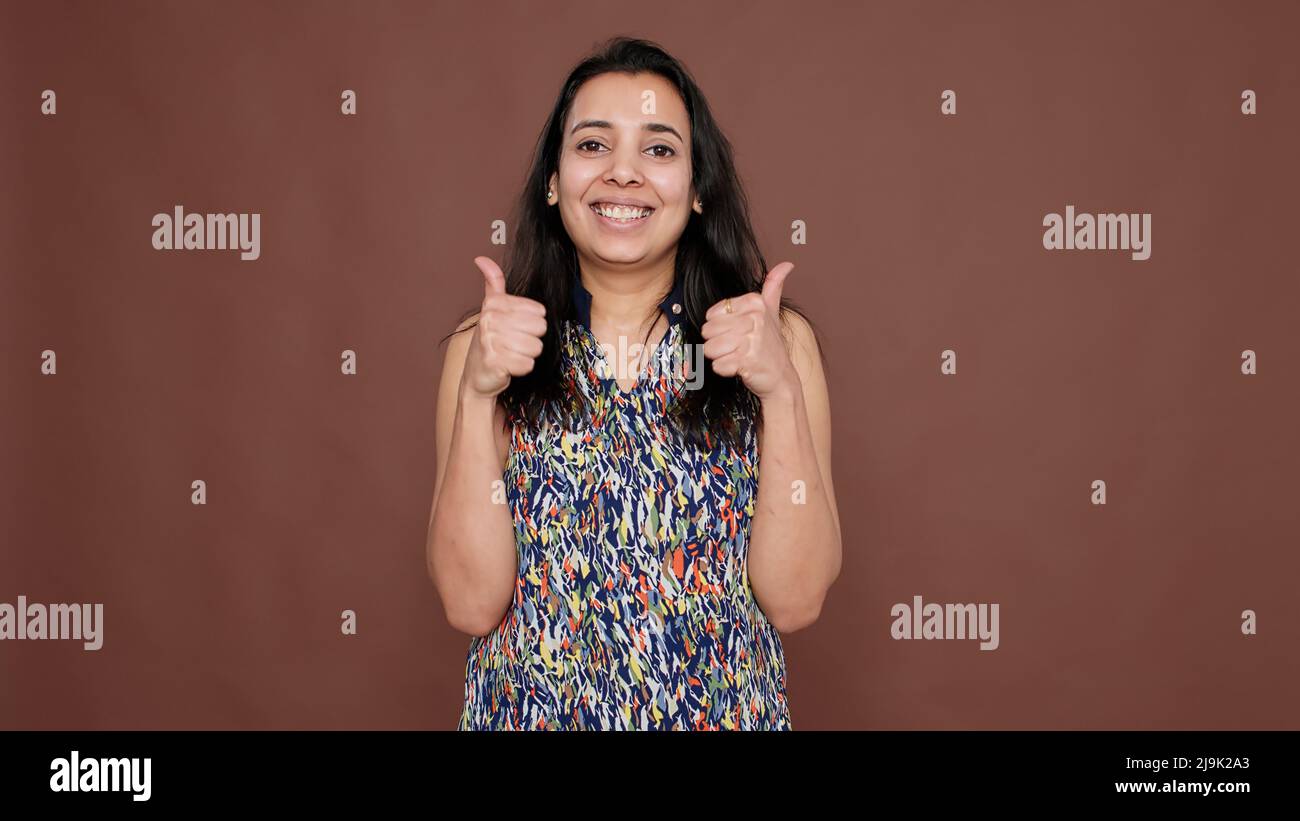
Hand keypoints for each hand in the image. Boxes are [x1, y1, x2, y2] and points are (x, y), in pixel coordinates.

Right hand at [460, 256, 547, 398]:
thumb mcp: (492, 310)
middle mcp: (490, 319)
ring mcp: (490, 341)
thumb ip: (493, 284)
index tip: (515, 328)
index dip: (532, 324)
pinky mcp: (494, 362)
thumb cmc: (490, 342)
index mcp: (494, 304)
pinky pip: (527, 364)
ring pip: (535, 347)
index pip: (539, 312)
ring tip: (511, 355)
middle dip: (531, 340)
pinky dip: (521, 368)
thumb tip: (482, 259)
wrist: (476, 376)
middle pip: (540, 329)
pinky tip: (509, 366)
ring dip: (527, 355)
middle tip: (514, 344)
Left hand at [701, 261, 798, 398]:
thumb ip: (773, 286)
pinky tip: (740, 367)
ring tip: (738, 356)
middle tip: (737, 347)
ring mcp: (751, 340)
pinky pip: (717, 365)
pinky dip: (725, 370)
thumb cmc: (771, 346)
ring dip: (720, 357)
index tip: (736, 331)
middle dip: (718, 343)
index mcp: (755, 303)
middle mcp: (754, 318)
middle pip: (708, 331)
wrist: (781, 377)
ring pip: (710, 348)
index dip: (719, 327)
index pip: (712, 314)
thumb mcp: (772, 312)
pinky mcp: (746, 361)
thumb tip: (786, 264)